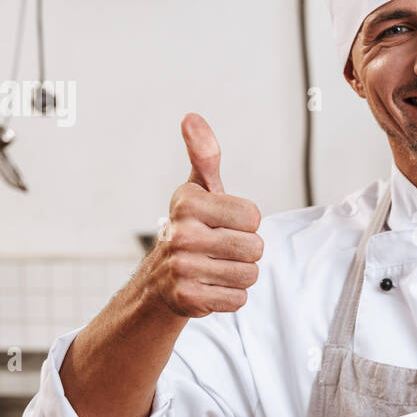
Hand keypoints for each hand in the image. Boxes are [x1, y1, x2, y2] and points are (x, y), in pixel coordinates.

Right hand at [145, 113, 262, 317]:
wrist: (161, 280)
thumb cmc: (192, 228)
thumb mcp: (198, 189)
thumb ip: (204, 155)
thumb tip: (192, 117)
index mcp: (187, 203)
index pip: (253, 217)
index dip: (245, 223)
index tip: (223, 224)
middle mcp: (180, 234)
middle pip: (255, 248)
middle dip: (245, 251)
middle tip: (220, 249)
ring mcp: (182, 269)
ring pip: (249, 274)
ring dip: (239, 274)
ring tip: (216, 267)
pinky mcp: (187, 299)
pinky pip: (239, 299)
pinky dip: (230, 296)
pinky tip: (210, 286)